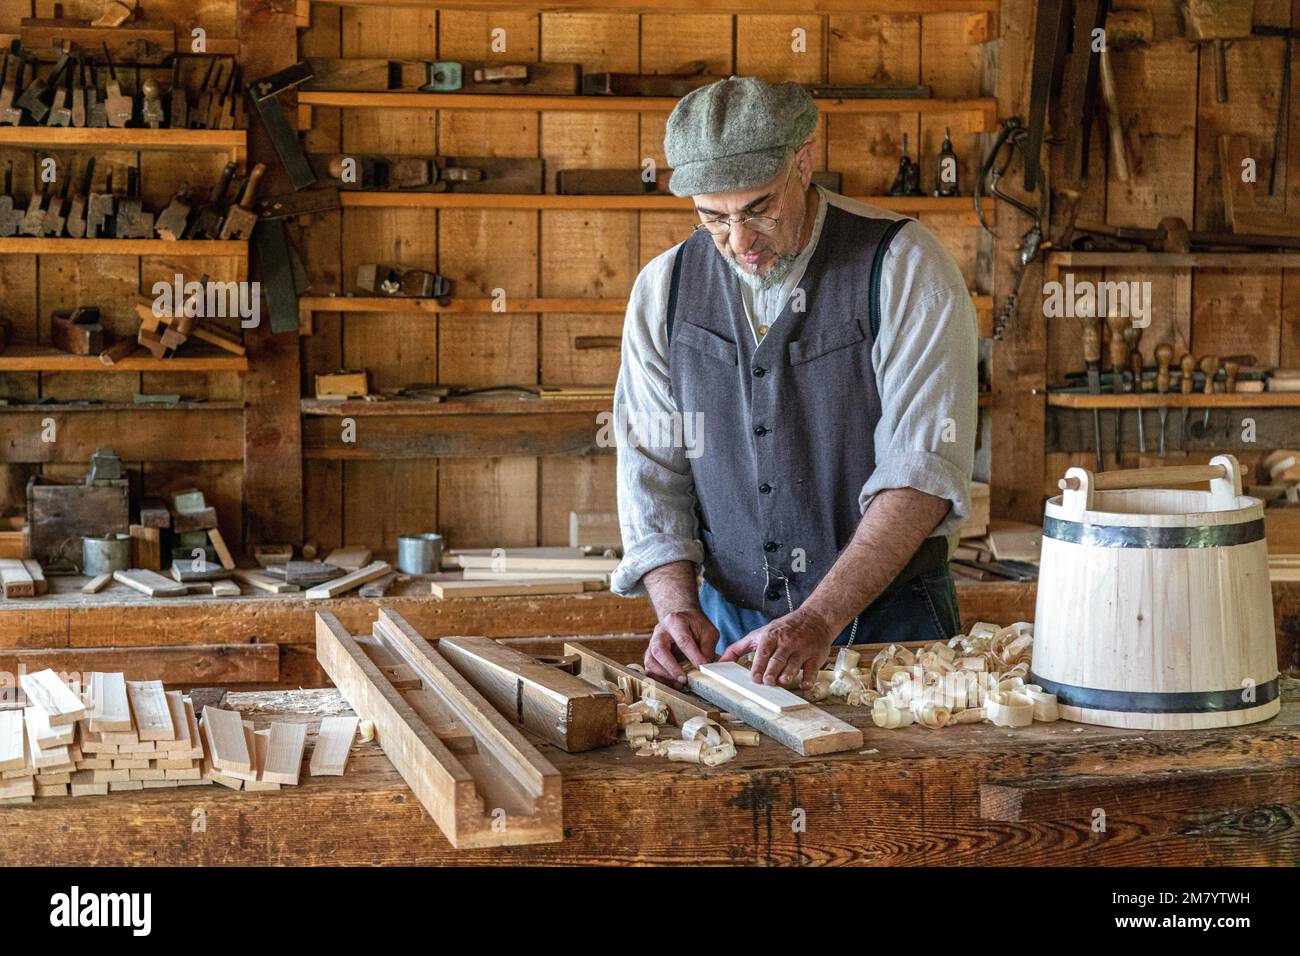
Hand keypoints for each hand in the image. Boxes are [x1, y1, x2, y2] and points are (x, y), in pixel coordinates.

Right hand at [643, 609, 717, 684]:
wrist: (681, 620)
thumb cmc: (695, 626)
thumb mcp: (708, 631)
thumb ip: (707, 648)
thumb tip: (705, 667)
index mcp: (675, 621)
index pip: (683, 640)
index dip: (693, 656)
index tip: (702, 668)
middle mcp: (660, 632)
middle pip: (659, 650)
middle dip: (672, 668)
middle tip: (685, 680)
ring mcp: (652, 644)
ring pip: (651, 662)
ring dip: (664, 676)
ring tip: (679, 685)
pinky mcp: (650, 656)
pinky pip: (649, 670)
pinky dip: (659, 680)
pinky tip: (672, 685)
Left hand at [719, 607, 835, 686]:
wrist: (814, 619)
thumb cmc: (782, 629)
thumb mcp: (759, 634)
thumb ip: (738, 648)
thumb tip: (720, 662)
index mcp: (771, 637)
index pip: (763, 651)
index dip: (759, 665)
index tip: (754, 678)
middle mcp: (786, 643)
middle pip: (778, 659)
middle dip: (772, 670)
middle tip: (767, 682)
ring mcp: (802, 650)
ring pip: (794, 664)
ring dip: (788, 674)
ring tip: (782, 682)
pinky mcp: (815, 657)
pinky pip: (812, 669)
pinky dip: (808, 678)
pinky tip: (804, 685)